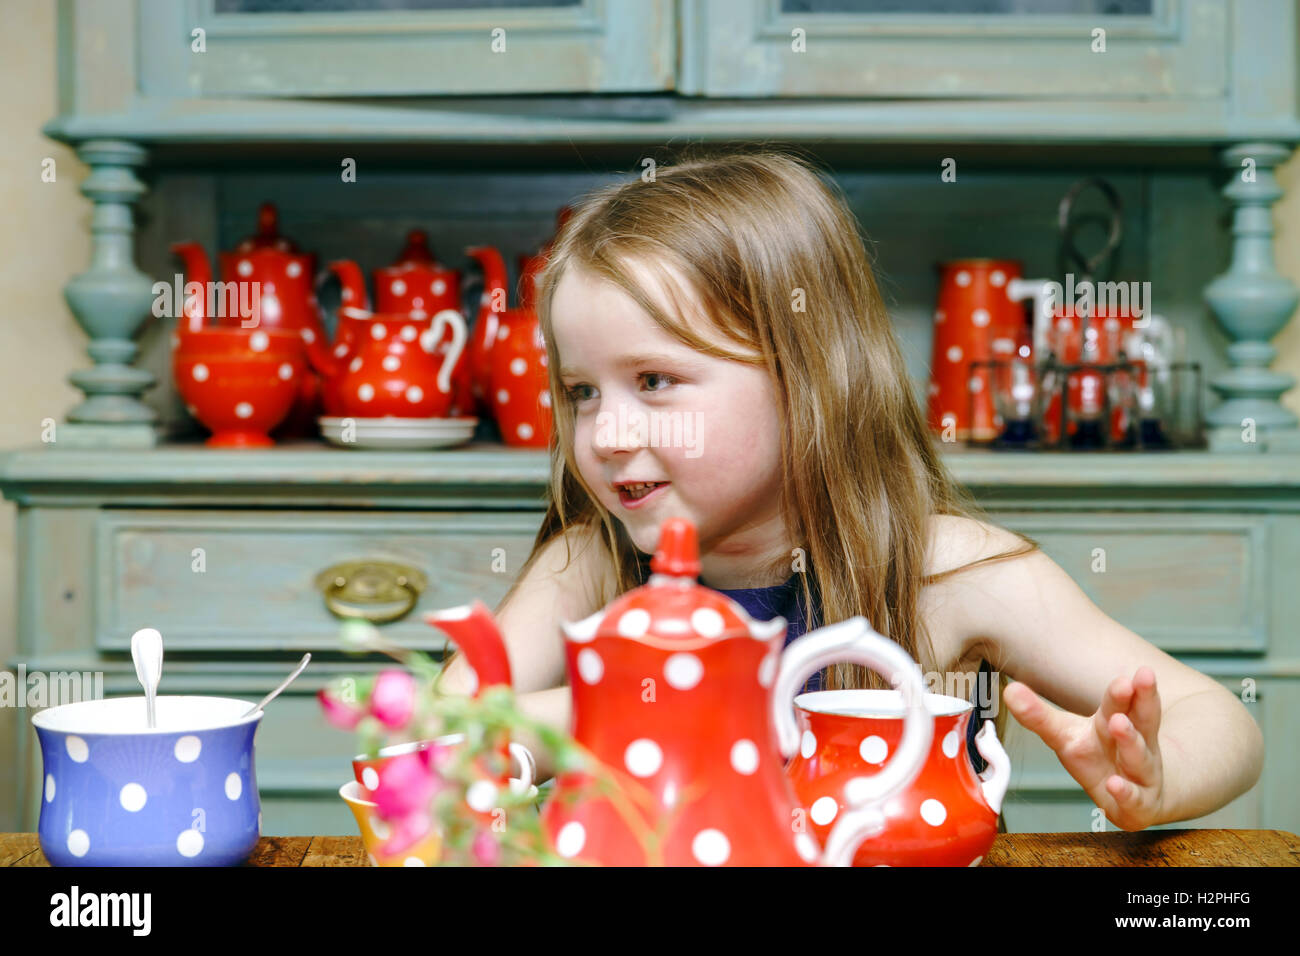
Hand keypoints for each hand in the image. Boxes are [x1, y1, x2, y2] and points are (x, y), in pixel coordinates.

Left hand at [1003, 667, 1164, 830]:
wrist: (1135, 796)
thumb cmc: (1096, 757)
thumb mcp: (1065, 734)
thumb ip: (1039, 715)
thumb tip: (1009, 690)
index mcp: (1114, 723)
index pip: (1120, 704)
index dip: (1120, 692)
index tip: (1122, 678)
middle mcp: (1135, 745)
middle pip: (1140, 721)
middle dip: (1137, 702)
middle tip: (1125, 684)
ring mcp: (1141, 775)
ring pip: (1140, 758)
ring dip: (1131, 742)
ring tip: (1120, 724)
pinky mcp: (1139, 805)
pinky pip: (1135, 800)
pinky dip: (1126, 792)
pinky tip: (1115, 784)